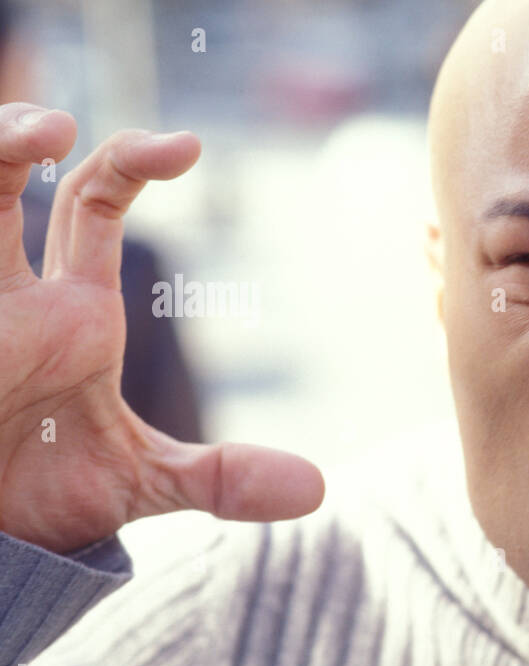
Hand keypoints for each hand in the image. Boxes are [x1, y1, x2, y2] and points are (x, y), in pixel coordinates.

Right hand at [0, 103, 323, 553]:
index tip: (188, 146)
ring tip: (25, 137)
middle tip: (54, 127)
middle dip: (16, 140)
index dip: (131, 164)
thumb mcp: (144, 482)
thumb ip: (222, 478)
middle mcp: (9, 300)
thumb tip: (316, 489)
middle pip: (0, 183)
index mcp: (71, 312)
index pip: (94, 205)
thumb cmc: (51, 495)